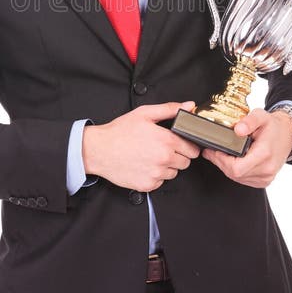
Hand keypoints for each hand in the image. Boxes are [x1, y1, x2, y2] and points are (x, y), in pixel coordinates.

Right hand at [82, 101, 199, 191]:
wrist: (99, 150)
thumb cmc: (119, 131)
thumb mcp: (144, 113)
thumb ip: (169, 109)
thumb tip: (188, 107)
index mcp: (166, 140)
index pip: (193, 149)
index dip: (187, 145)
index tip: (179, 143)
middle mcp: (164, 159)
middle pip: (186, 163)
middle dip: (178, 155)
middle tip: (162, 148)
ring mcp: (156, 174)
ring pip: (174, 173)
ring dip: (167, 166)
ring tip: (151, 156)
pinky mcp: (147, 185)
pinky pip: (160, 182)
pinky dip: (155, 176)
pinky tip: (144, 165)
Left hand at [201, 108, 291, 188]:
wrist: (288, 134)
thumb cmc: (274, 126)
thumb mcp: (261, 116)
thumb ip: (249, 121)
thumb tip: (237, 130)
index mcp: (264, 153)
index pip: (236, 167)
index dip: (221, 160)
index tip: (213, 150)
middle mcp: (266, 168)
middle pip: (235, 174)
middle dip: (220, 163)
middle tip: (213, 152)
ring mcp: (266, 177)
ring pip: (238, 178)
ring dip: (227, 168)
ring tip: (221, 155)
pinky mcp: (265, 180)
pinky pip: (245, 180)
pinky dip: (236, 172)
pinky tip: (233, 162)